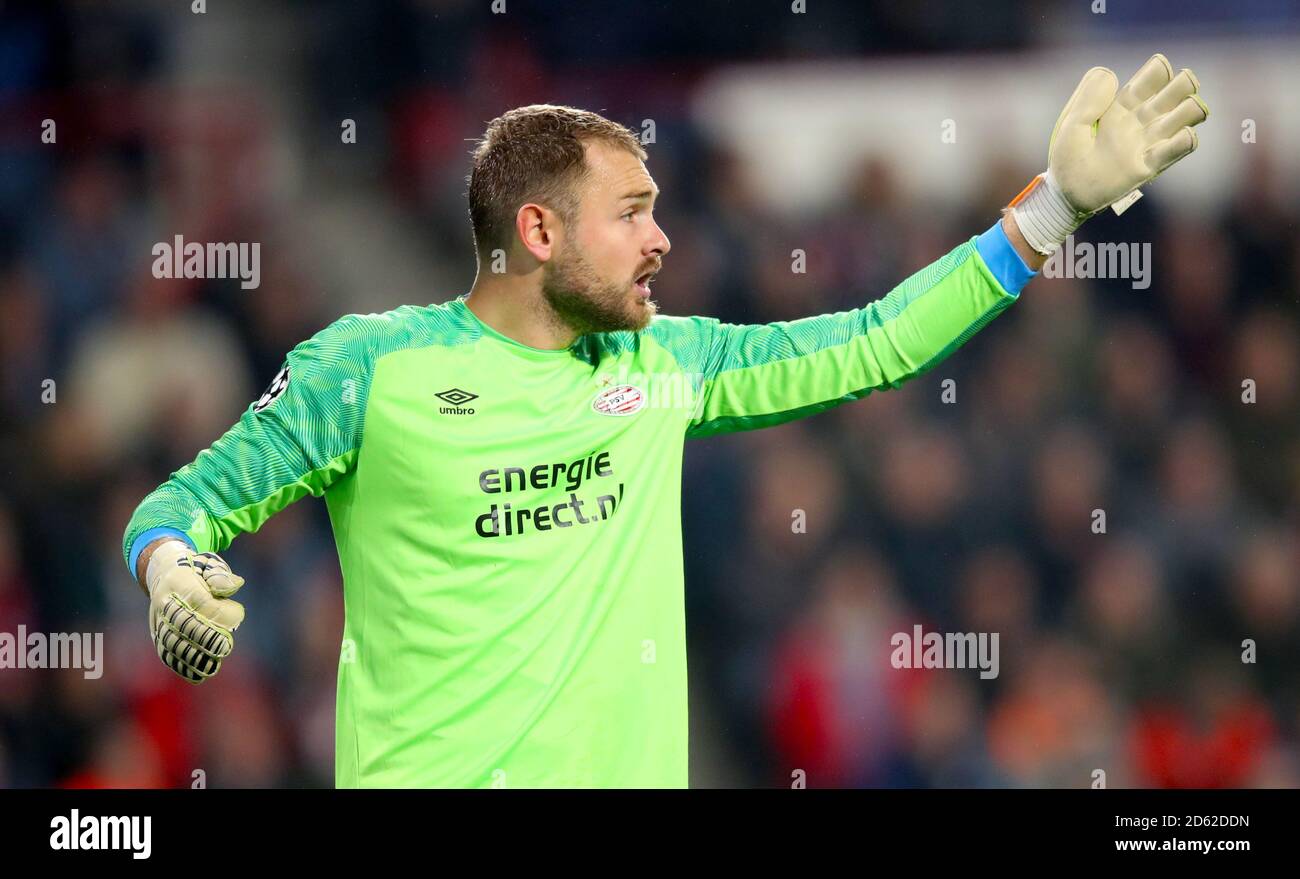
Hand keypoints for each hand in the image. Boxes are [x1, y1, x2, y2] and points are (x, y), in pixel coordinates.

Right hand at [145, 540, 245, 682]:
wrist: (164, 573)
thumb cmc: (196, 570)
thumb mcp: (209, 565)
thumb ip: (221, 576)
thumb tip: (237, 585)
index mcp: (179, 581)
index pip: (200, 600)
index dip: (220, 611)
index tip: (238, 614)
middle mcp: (164, 601)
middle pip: (185, 624)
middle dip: (207, 638)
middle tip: (226, 646)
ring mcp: (158, 619)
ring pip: (173, 642)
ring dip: (194, 657)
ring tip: (213, 665)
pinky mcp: (156, 634)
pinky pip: (166, 652)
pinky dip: (181, 665)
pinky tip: (198, 675)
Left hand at [1010, 53, 1208, 255]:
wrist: (1066, 195)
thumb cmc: (1067, 158)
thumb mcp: (1071, 125)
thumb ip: (1088, 100)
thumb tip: (1112, 75)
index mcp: (1122, 105)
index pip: (1153, 77)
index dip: (1160, 70)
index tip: (1159, 70)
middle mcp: (1141, 120)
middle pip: (1177, 92)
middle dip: (1185, 84)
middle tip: (1176, 90)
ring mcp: (1148, 142)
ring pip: (1186, 116)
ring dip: (1192, 109)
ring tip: (1182, 112)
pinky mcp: (1149, 166)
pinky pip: (1178, 149)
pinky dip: (1185, 140)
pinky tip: (1183, 136)